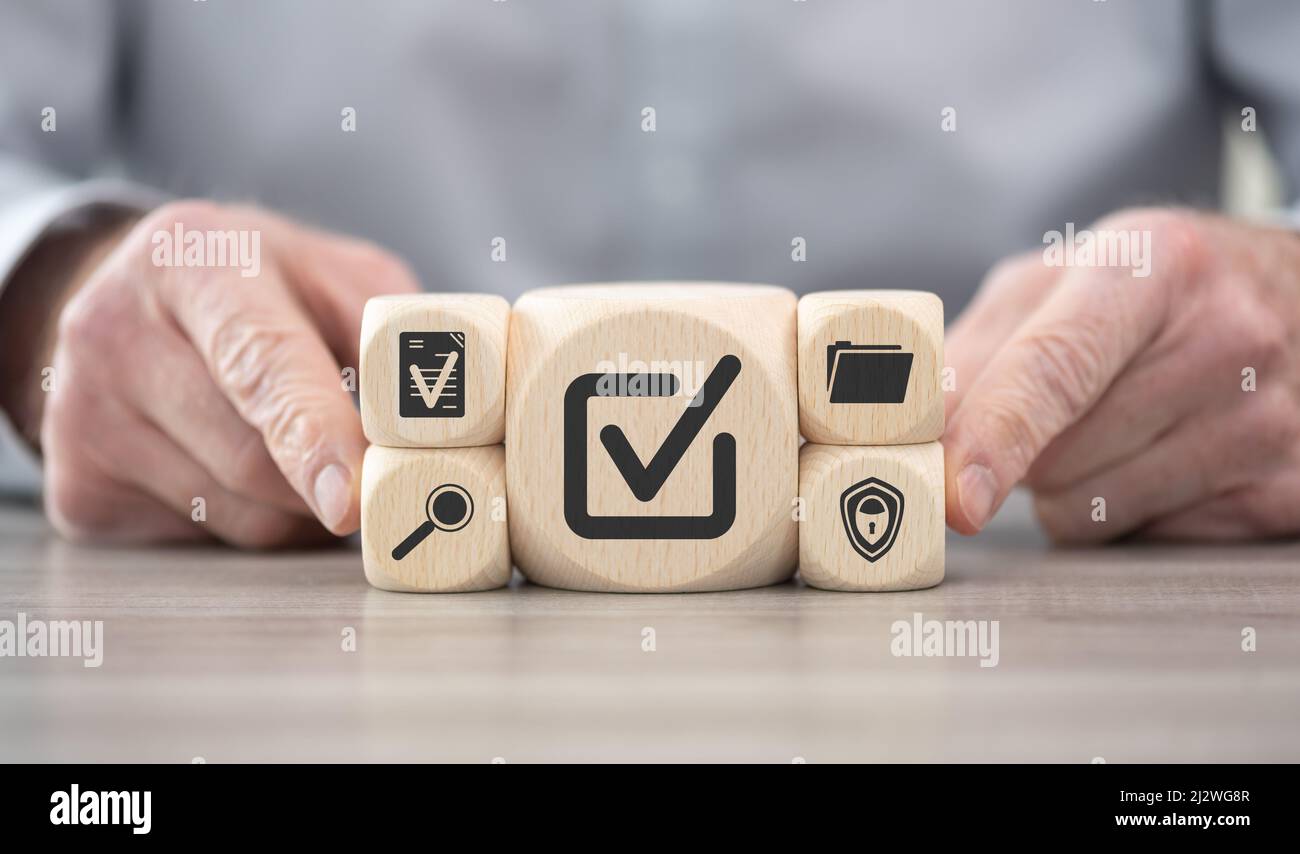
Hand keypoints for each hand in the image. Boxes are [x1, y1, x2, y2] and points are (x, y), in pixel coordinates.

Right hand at [25, 201, 418, 545]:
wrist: (138, 298)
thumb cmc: (262, 289)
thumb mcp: (336, 277)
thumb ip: (389, 336)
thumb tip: (436, 424)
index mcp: (192, 262)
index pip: (259, 362)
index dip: (312, 435)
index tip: (351, 497)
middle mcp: (114, 332)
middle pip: (253, 460)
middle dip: (330, 480)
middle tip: (366, 459)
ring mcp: (83, 415)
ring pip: (237, 516)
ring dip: (298, 510)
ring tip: (296, 450)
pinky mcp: (78, 485)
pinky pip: (202, 542)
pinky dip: (249, 523)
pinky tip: (236, 466)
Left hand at [944, 208, 1299, 541]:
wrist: (1299, 301)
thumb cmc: (1154, 292)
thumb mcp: (1060, 281)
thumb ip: (974, 348)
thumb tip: (901, 426)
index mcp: (1152, 267)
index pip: (1056, 366)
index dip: (995, 436)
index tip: (956, 497)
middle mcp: (1226, 339)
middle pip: (1058, 457)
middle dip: (1029, 451)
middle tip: (1066, 406)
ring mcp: (1266, 423)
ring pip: (1092, 511)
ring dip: (1073, 486)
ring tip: (1120, 422)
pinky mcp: (1285, 495)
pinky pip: (1144, 538)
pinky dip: (1130, 511)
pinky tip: (1166, 453)